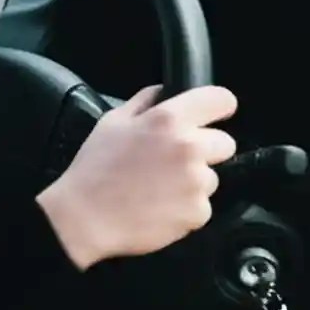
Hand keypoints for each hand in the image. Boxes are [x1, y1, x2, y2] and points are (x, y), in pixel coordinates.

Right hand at [36, 84, 238, 270]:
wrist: (85, 217)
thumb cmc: (94, 169)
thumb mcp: (111, 123)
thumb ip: (143, 102)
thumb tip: (164, 92)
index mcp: (168, 120)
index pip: (220, 99)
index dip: (218, 107)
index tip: (213, 115)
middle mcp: (189, 147)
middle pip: (225, 143)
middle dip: (205, 150)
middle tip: (172, 161)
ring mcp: (196, 182)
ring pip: (210, 177)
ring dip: (192, 182)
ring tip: (157, 188)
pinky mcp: (198, 212)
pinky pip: (201, 206)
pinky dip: (184, 208)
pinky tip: (158, 207)